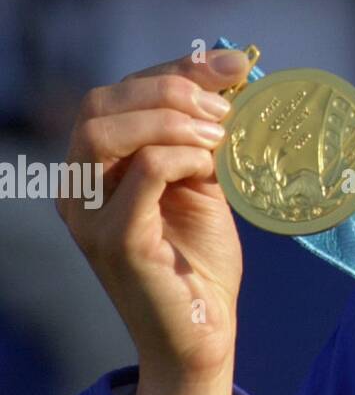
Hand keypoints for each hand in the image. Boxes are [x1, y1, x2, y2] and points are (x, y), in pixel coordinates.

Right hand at [59, 49, 250, 394]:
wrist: (202, 327)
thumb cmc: (198, 252)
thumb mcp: (201, 176)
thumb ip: (201, 132)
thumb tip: (232, 73)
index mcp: (96, 166)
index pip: (120, 91)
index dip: (178, 68)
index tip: (235, 67)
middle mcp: (78, 186)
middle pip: (101, 103)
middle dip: (171, 88)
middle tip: (224, 112)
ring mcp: (89, 215)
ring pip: (104, 131)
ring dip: (171, 120)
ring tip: (218, 138)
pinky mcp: (115, 240)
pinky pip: (141, 172)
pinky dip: (180, 155)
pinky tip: (209, 167)